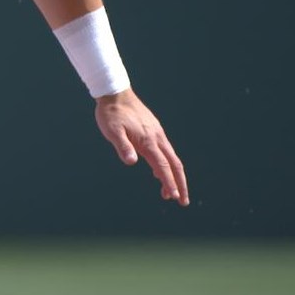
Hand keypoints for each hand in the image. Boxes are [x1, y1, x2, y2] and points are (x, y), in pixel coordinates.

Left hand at [95, 88, 188, 206]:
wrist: (115, 93)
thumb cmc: (111, 114)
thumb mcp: (112, 131)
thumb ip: (123, 147)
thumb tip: (132, 162)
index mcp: (148, 141)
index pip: (162, 166)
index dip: (169, 182)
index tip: (175, 197)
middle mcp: (156, 138)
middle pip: (174, 164)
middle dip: (180, 184)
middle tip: (183, 202)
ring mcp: (157, 133)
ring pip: (171, 158)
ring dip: (173, 176)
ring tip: (171, 193)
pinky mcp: (153, 130)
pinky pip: (164, 151)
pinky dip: (165, 165)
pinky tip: (158, 173)